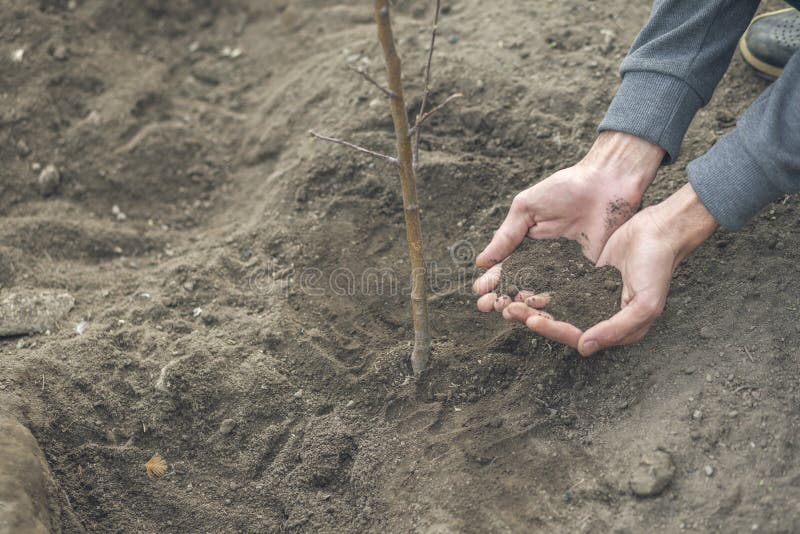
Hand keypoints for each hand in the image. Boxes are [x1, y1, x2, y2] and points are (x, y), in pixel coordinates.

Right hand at [474, 131, 664, 311]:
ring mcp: (563, 271)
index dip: (491, 282)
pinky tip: (539, 314)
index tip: (480, 292)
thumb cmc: (564, 188)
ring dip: (522, 307)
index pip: (504, 270)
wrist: (606, 184)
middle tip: (488, 307)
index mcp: (524, 247)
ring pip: (539, 296)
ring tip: (508, 313)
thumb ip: (506, 236)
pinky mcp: (586, 276)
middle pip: (517, 288)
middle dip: (501, 299)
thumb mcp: (527, 208)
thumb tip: (481, 262)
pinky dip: (553, 307)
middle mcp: (542, 263)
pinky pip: (567, 295)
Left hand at [503, 183, 717, 354]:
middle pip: (561, 323)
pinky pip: (558, 288)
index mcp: (617, 329)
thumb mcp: (644, 302)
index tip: (531, 320)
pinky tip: (521, 284)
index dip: (553, 330)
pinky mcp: (584, 280)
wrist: (660, 230)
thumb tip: (585, 348)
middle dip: (534, 318)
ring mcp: (591, 298)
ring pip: (556, 307)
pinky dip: (541, 288)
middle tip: (509, 310)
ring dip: (533, 305)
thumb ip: (617, 328)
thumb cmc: (658, 267)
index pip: (578, 336)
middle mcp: (602, 317)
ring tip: (508, 300)